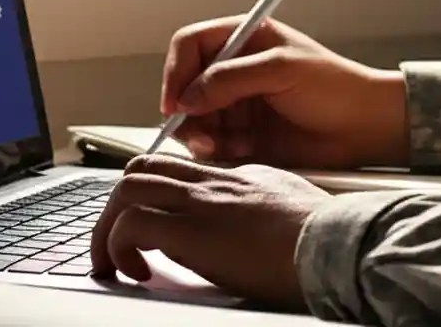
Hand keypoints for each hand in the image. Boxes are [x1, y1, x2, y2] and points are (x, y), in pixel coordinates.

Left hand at [90, 154, 329, 308]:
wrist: (333, 244)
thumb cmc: (322, 234)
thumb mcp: (287, 201)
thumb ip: (260, 200)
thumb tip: (246, 215)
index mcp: (234, 175)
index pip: (174, 167)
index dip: (150, 193)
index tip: (146, 223)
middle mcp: (211, 182)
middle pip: (140, 170)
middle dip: (116, 206)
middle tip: (115, 242)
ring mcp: (199, 203)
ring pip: (125, 191)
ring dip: (107, 229)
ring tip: (113, 262)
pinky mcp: (191, 232)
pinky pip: (131, 227)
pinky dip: (120, 249)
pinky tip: (136, 273)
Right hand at [161, 16, 407, 168]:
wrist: (365, 127)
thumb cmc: (334, 86)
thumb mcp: (281, 70)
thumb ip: (230, 79)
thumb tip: (187, 98)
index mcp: (243, 39)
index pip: (191, 45)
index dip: (177, 71)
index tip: (175, 102)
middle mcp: (236, 69)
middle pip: (187, 86)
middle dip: (187, 112)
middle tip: (199, 135)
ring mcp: (240, 104)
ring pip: (196, 119)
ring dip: (201, 135)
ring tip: (221, 147)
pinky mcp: (246, 135)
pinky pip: (214, 143)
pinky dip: (218, 150)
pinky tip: (240, 151)